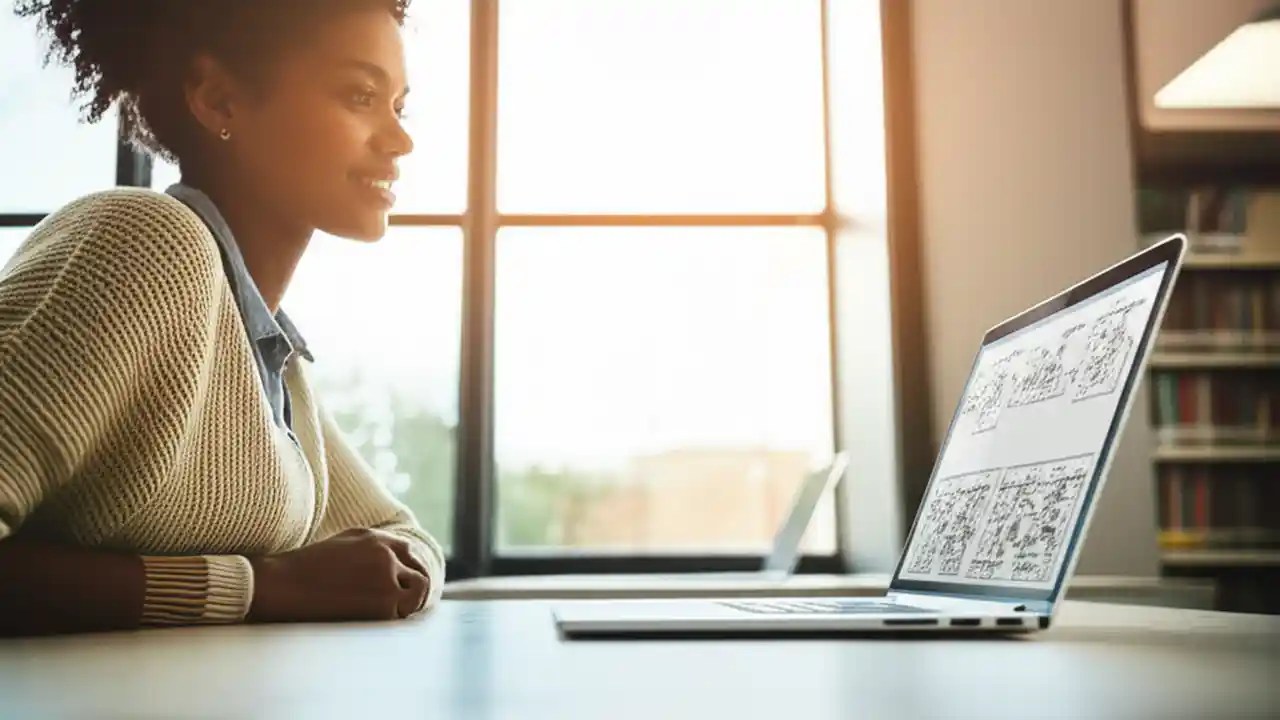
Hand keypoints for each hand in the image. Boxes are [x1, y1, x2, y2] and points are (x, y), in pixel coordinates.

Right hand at [247, 528, 429, 622]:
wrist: (283, 586)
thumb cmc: (306, 568)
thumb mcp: (343, 544)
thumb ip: (372, 546)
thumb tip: (398, 557)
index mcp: (375, 538)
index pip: (409, 551)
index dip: (410, 568)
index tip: (405, 582)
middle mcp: (386, 554)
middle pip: (419, 572)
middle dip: (414, 588)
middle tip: (403, 603)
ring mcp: (386, 577)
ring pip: (418, 593)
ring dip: (407, 603)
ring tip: (386, 612)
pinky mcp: (382, 604)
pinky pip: (401, 613)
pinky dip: (393, 617)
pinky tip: (371, 619)